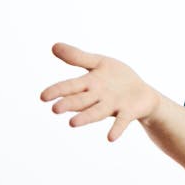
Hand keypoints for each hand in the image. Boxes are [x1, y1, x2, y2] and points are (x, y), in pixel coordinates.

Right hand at [40, 42, 160, 140]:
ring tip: (73, 124)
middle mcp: (98, 97)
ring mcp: (112, 105)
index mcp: (89, 84)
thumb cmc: (116, 78)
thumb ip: (77, 57)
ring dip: (85, 118)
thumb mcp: (99, 63)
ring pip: (97, 112)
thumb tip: (53, 46)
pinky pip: (121, 121)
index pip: (70, 86)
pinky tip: (111, 138)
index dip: (57, 91)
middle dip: (69, 104)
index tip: (43, 97)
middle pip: (81, 100)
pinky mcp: (127, 112)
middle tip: (55, 109)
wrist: (142, 94)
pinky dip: (117, 128)